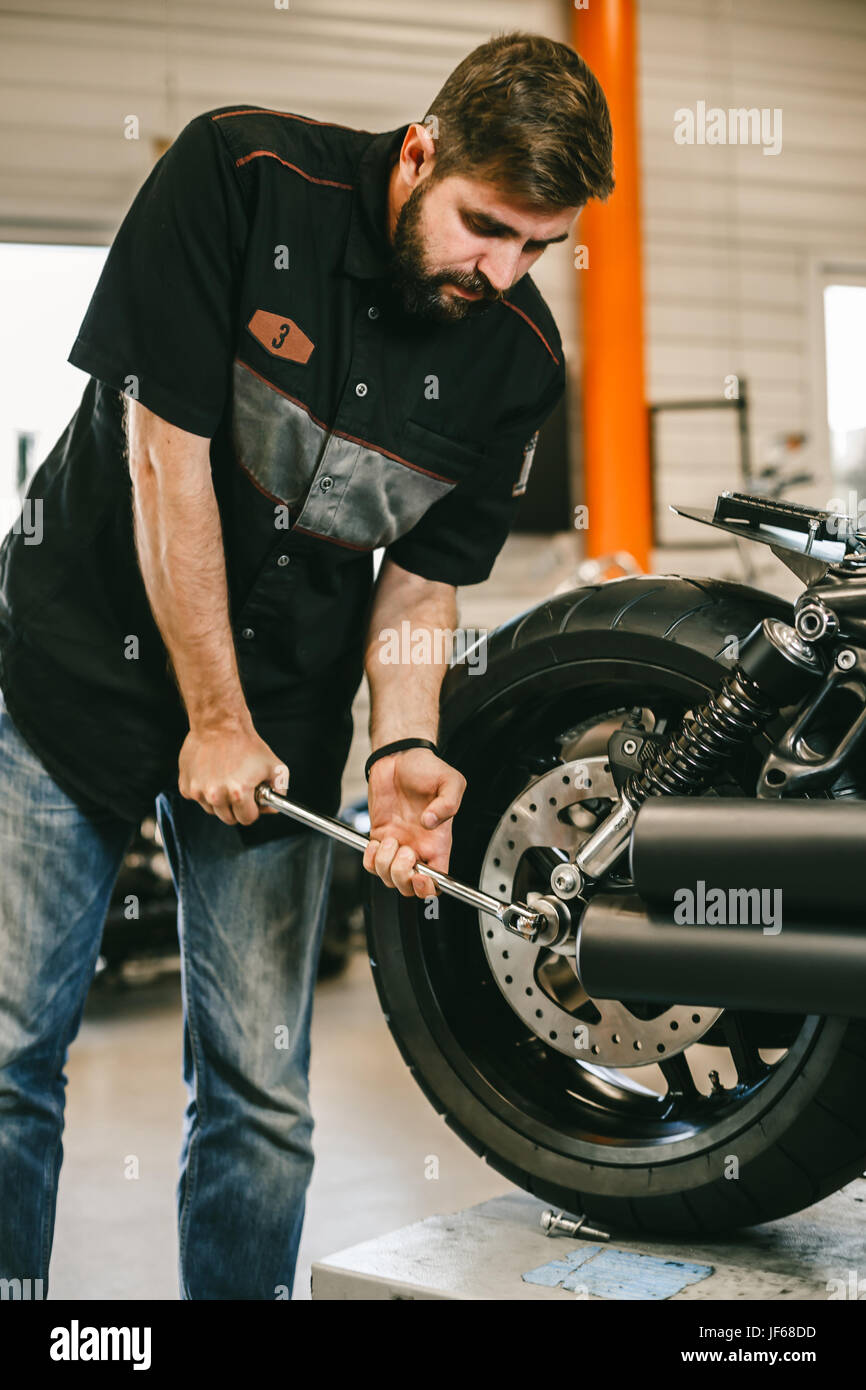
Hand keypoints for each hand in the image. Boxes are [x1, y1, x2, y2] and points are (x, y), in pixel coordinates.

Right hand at [179, 716, 288, 825]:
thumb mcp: (274, 766)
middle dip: (236, 807)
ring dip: (219, 799)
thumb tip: (272, 807)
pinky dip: (204, 789)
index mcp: (238, 793)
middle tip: (239, 788)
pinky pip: (197, 797)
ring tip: (225, 777)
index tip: (252, 801)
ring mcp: (198, 791)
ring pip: (212, 809)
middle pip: (228, 818)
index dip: (252, 810)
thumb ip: (278, 790)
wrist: (220, 724)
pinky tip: (211, 773)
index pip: (246, 819)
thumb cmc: (246, 743)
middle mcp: (216, 795)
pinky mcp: (185, 785)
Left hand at [363, 747, 466, 897]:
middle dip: (403, 877)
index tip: (421, 875)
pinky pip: (371, 863)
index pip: (438, 880)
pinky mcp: (379, 837)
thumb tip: (430, 823)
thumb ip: (449, 803)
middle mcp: (418, 848)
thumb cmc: (427, 768)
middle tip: (405, 852)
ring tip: (391, 840)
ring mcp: (398, 844)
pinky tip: (376, 842)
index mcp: (438, 842)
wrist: (399, 757)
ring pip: (389, 878)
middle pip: (409, 887)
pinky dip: (370, 858)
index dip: (429, 887)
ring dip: (386, 865)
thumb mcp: (450, 781)